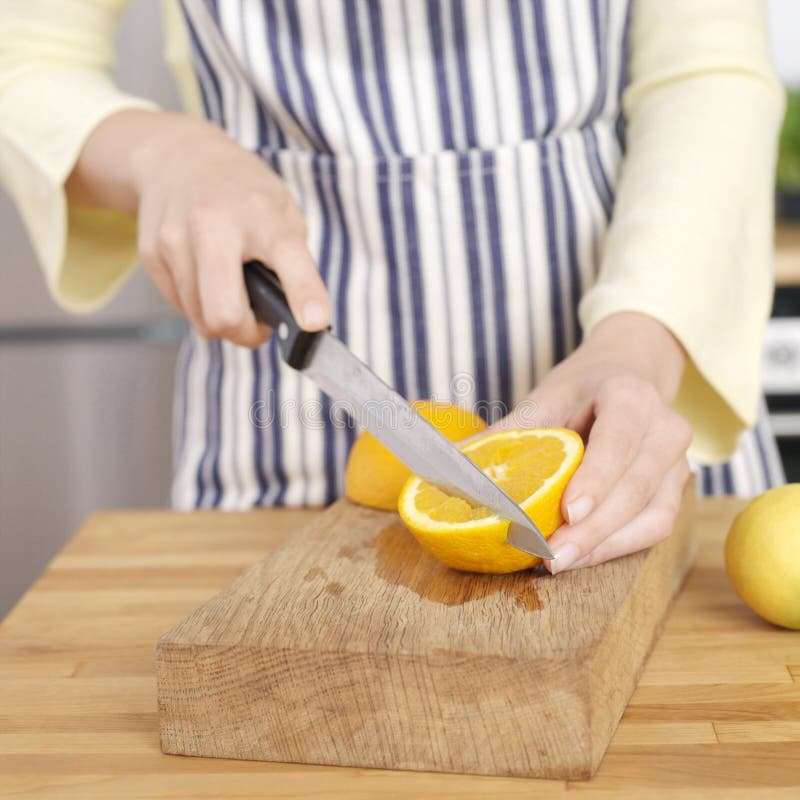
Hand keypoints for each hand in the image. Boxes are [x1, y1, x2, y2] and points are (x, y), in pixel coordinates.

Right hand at [66, 110, 329, 346]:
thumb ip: (294, 261)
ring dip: (222, 321)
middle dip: (246, 334)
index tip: (314, 322)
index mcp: (262, 215)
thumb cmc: (243, 192)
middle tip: (258, 325)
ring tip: (232, 294)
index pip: (287, 257)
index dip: (304, 295)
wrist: (176, 155)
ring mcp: (176, 239)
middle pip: (225, 314)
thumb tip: (300, 318)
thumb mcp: (282, 211)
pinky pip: (181, 307)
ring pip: (200, 320)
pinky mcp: (151, 254)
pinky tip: (206, 278)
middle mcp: (215, 225)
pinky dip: (199, 305)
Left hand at [493, 312, 691, 572]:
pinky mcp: (675, 490)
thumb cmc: (582, 390)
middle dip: (593, 529)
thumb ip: (507, 433)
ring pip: (652, 515)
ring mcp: (678, 462)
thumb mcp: (545, 399)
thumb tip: (449, 465)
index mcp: (632, 395)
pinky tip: (581, 557)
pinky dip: (618, 547)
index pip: (620, 439)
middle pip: (636, 486)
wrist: (629, 375)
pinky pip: (655, 526)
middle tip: (550, 556)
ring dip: (605, 546)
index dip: (597, 477)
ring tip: (559, 563)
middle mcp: (666, 428)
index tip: (568, 511)